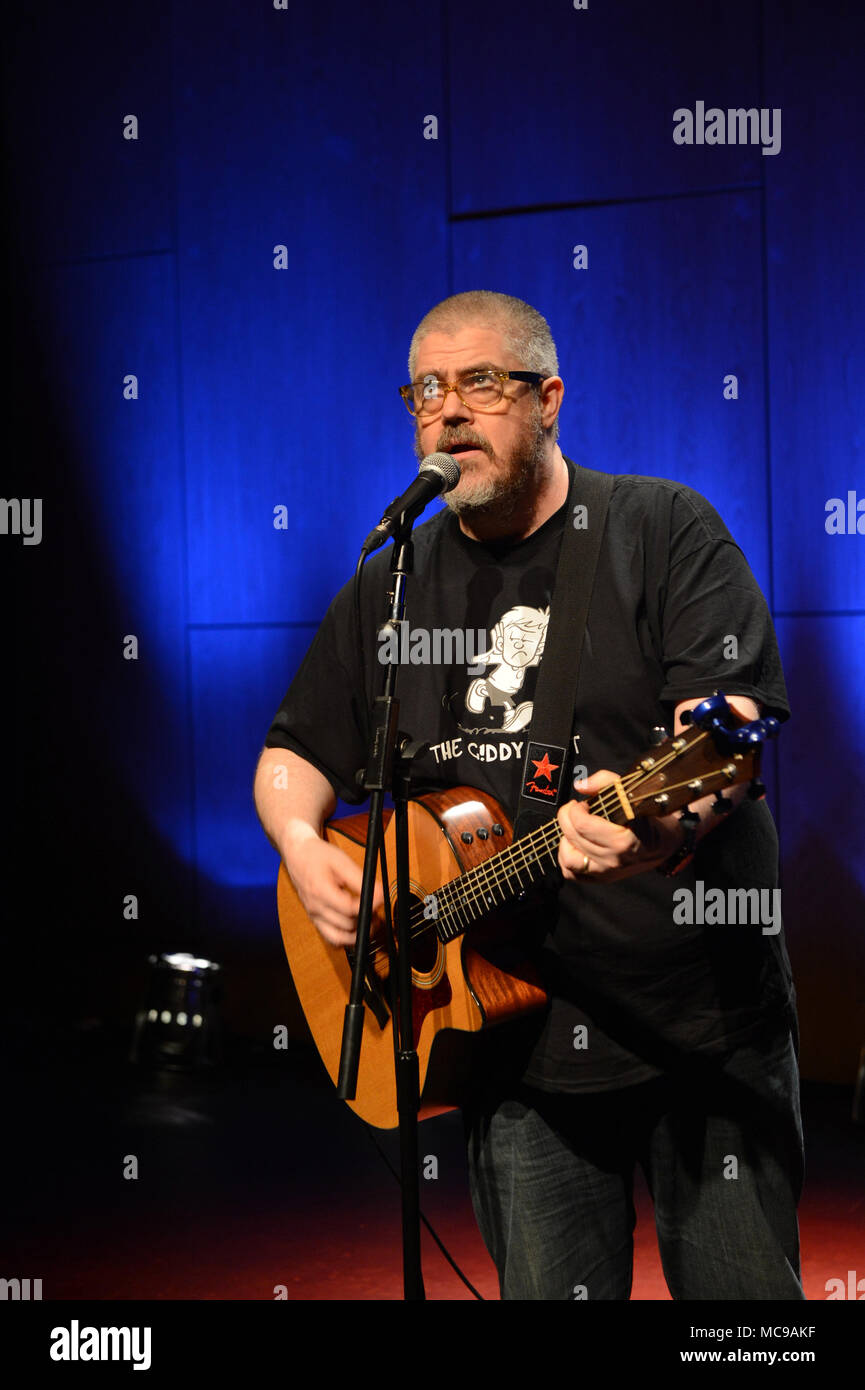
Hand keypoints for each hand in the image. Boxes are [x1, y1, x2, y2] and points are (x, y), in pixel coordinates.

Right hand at [281, 834, 384, 946]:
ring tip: (370, 918)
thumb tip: (378, 893)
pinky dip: (346, 937)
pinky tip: (356, 927)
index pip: (350, 909)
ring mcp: (314, 916)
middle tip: (376, 905)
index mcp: (320, 892)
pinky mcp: (315, 920)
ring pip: (340, 938)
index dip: (369, 905)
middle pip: (347, 925)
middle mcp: (315, 908)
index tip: (379, 898)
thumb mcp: (341, 862)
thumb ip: (360, 879)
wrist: (298, 854)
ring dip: (358, 932)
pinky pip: (332, 938)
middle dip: (366, 917)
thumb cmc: (317, 855)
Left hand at [557, 770, 682, 882]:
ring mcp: (608, 872)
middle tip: (575, 809)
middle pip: (573, 836)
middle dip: (568, 816)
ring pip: (568, 857)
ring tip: (575, 827)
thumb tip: (581, 786)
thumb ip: (606, 782)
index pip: (583, 824)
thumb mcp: (633, 794)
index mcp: (624, 840)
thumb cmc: (650, 819)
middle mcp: (615, 859)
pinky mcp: (602, 879)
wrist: (665, 844)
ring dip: (566, 838)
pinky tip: (575, 844)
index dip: (576, 809)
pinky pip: (571, 872)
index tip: (583, 803)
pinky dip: (567, 857)